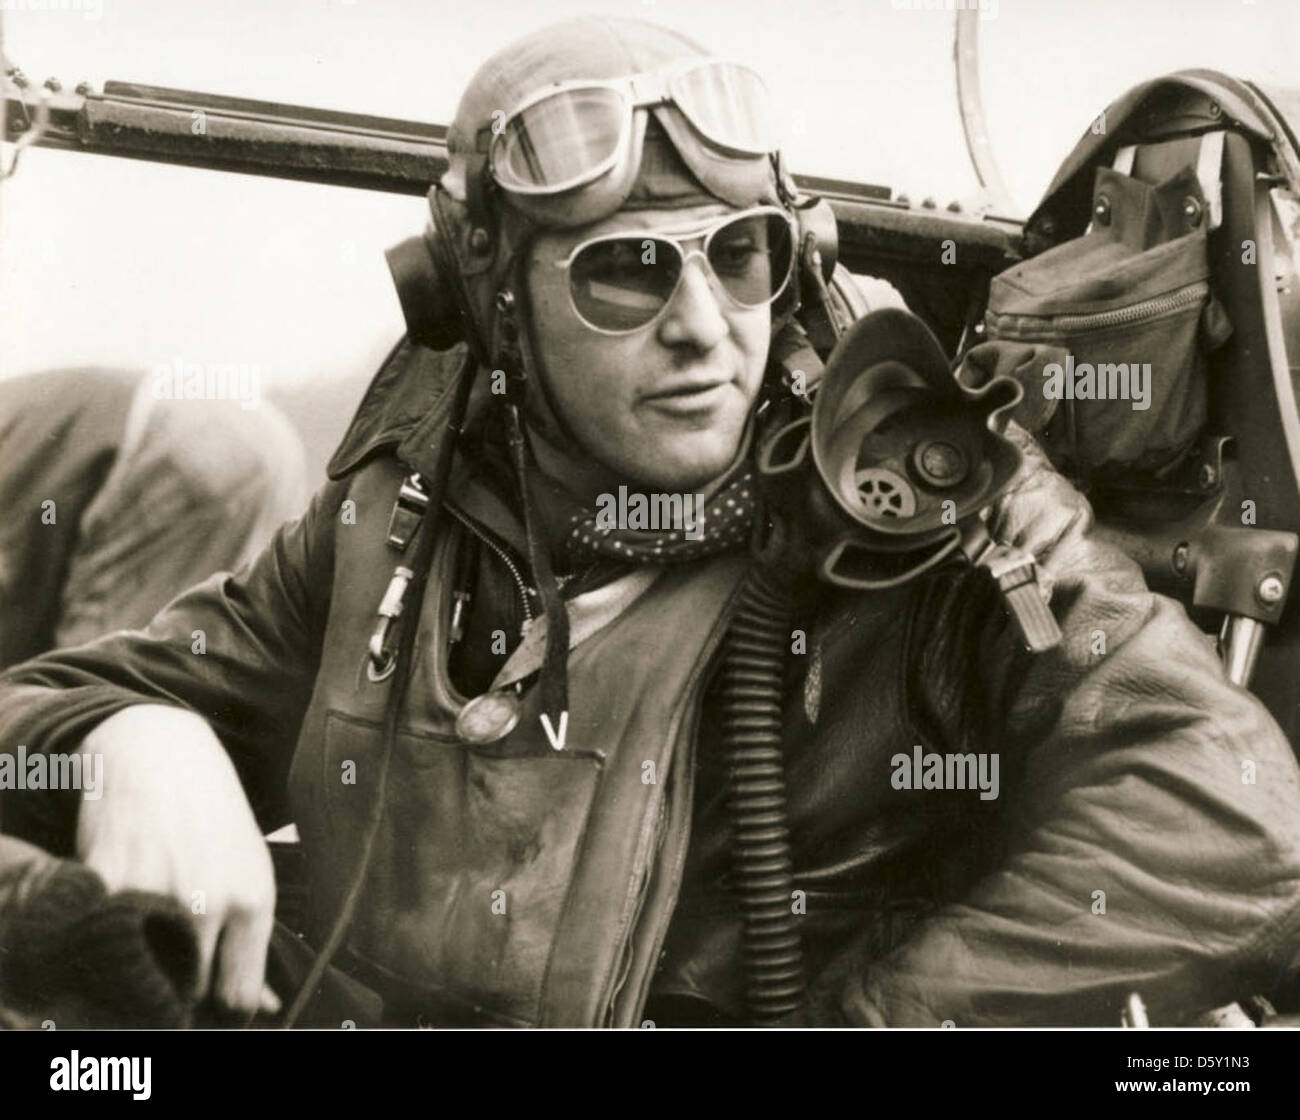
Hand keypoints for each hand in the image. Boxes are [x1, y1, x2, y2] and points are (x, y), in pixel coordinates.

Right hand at [76, 704, 278, 1018]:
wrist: (160, 754)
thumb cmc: (213, 816)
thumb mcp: (251, 870)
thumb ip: (254, 943)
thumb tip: (266, 1008)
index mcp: (252, 901)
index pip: (238, 996)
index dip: (224, 1005)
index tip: (213, 993)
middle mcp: (206, 903)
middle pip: (188, 992)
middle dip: (182, 982)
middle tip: (177, 945)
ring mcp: (153, 896)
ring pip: (143, 974)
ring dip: (144, 960)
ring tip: (151, 916)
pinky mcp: (105, 885)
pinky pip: (102, 941)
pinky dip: (107, 932)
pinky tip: (122, 897)